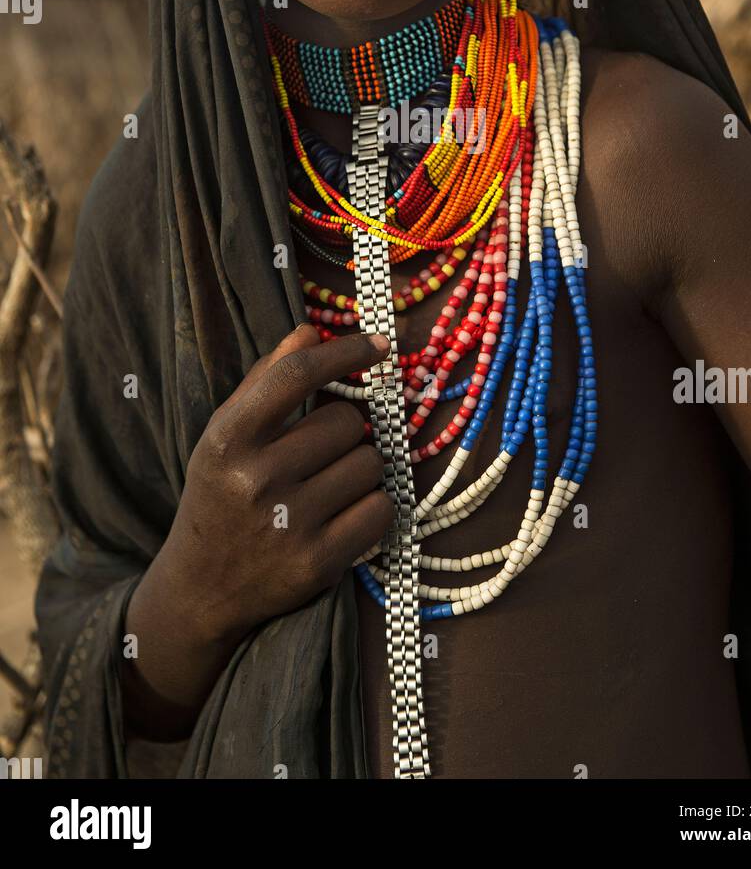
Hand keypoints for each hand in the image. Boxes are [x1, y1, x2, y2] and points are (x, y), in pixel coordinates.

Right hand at [157, 323, 393, 644]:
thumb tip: (311, 331)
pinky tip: (341, 513)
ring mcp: (288, 525)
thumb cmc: (221, 494)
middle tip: (320, 451)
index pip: (295, 376)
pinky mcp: (318, 563)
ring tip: (327, 485)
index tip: (378, 344)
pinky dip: (371, 506)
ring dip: (360, 468)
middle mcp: (255, 480)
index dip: (343, 352)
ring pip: (370, 463)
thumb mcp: (226, 434)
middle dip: (345, 429)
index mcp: (227, 439)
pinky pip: (381, 509)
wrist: (200, 588)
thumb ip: (266, 379)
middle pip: (346, 422)